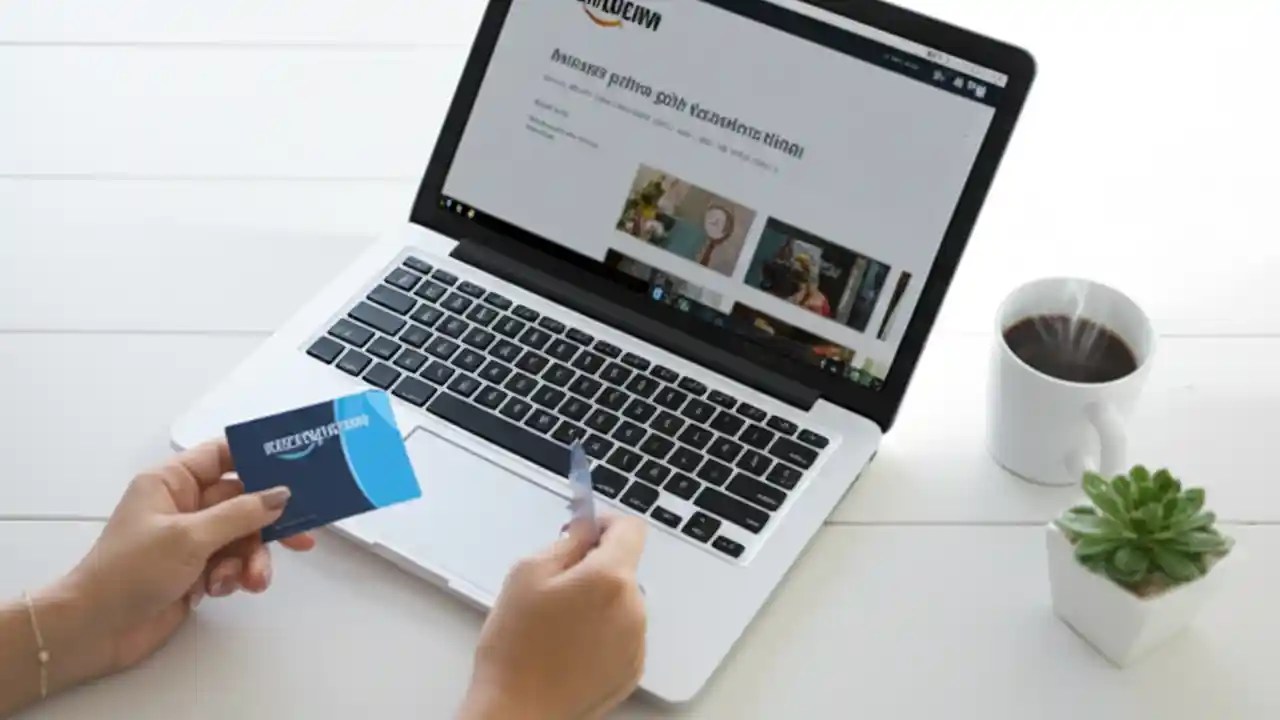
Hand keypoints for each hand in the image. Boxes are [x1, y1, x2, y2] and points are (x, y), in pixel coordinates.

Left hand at [51, 439, 315, 681]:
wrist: (96, 630)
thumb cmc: (131, 570)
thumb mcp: (190, 537)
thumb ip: (241, 514)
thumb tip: (282, 495)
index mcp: (171, 482)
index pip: (222, 455)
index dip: (257, 458)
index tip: (296, 467)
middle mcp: (183, 506)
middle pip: (242, 502)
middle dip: (266, 524)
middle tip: (302, 537)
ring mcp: (190, 540)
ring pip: (242, 537)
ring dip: (252, 558)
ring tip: (253, 580)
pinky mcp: (196, 570)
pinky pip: (232, 563)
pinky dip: (234, 576)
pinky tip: (222, 590)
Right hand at [458, 516, 647, 719]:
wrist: (518, 711)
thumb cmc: (514, 646)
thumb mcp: (526, 574)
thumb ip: (565, 542)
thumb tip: (585, 529)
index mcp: (609, 578)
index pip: (631, 529)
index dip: (607, 524)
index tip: (587, 531)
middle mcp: (633, 607)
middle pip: (624, 568)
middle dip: (596, 568)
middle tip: (556, 588)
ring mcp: (637, 641)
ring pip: (623, 602)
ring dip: (600, 602)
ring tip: (559, 626)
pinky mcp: (633, 668)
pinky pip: (624, 634)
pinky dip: (603, 633)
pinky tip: (571, 648)